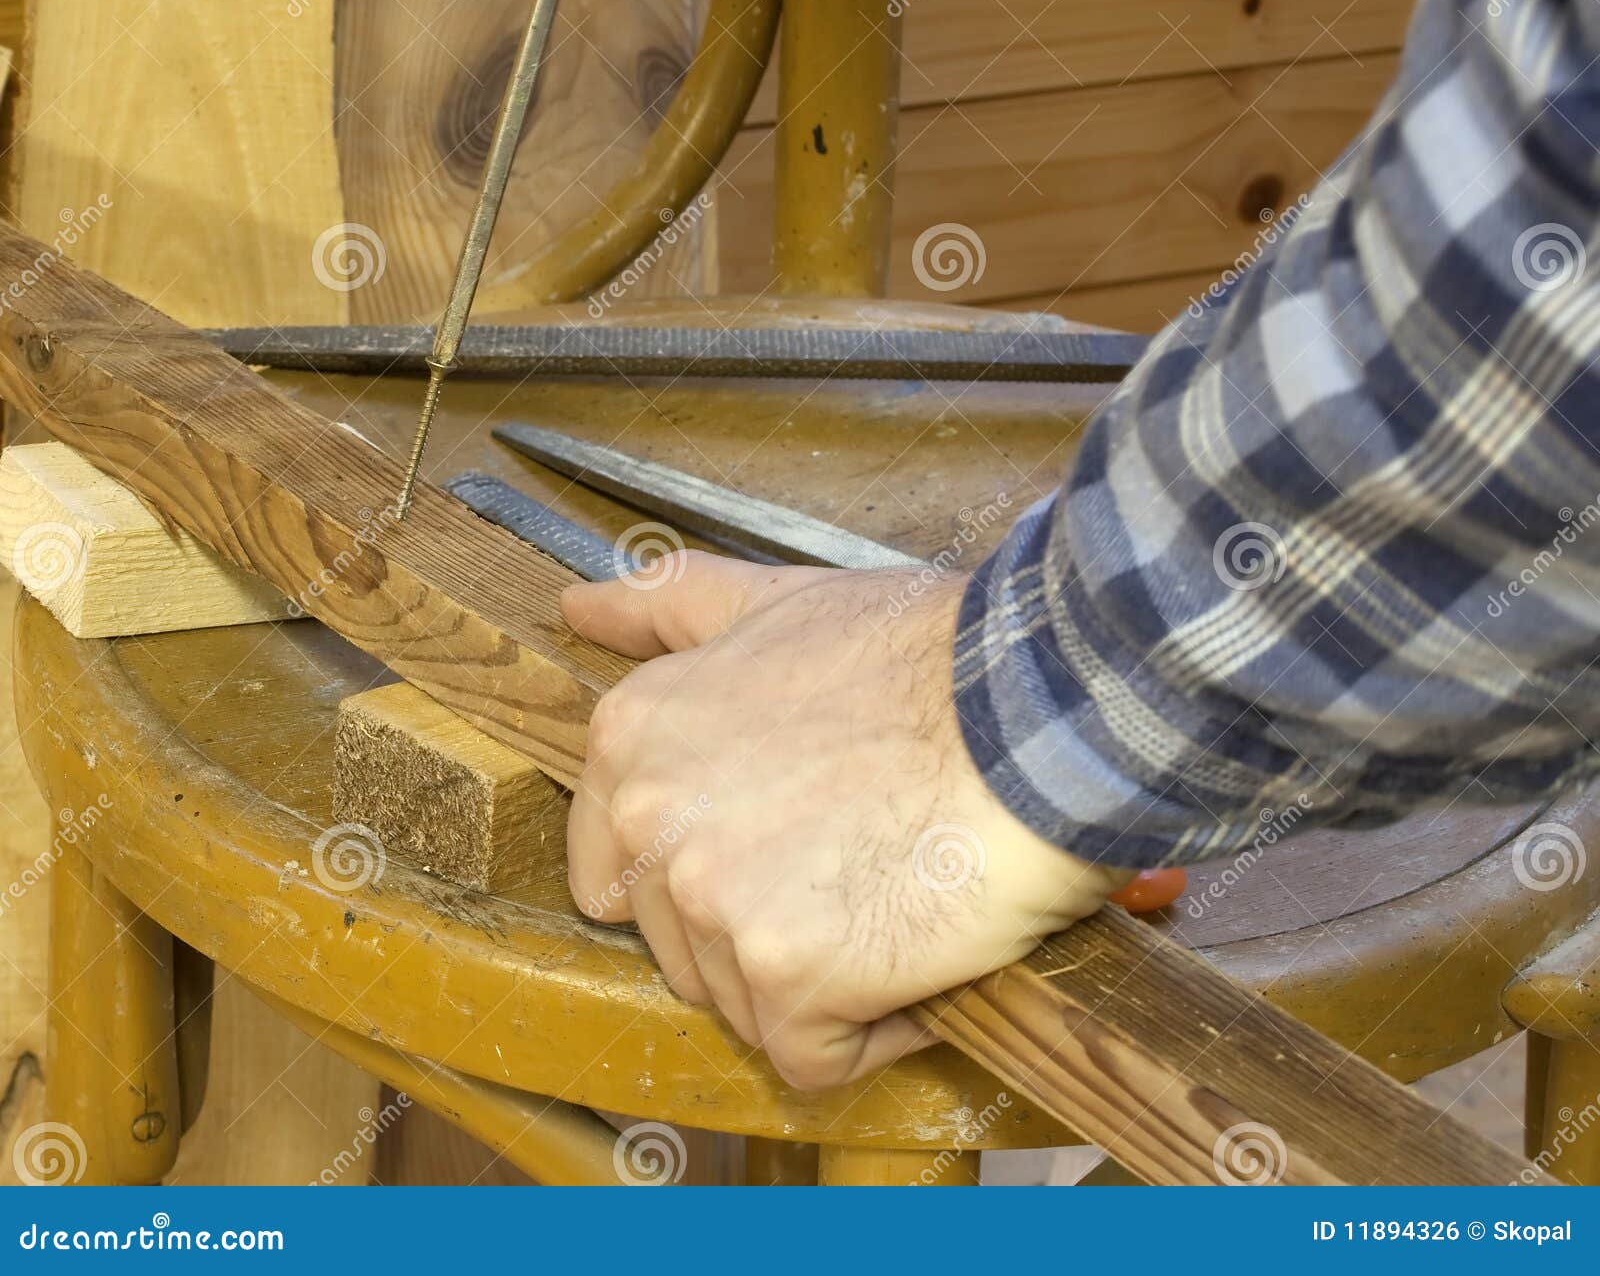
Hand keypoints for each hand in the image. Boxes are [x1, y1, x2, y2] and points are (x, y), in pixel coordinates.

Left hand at [562, 552, 1123, 1089]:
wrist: (1041, 708)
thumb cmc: (929, 656)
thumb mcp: (785, 603)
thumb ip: (673, 606)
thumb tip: (578, 608)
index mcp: (634, 736)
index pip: (617, 863)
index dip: (715, 861)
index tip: (793, 834)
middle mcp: (650, 819)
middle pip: (682, 940)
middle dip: (764, 923)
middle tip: (859, 856)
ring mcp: (712, 901)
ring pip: (744, 1001)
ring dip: (822, 976)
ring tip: (897, 889)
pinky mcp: (786, 978)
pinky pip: (814, 1054)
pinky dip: (874, 1026)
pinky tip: (923, 945)